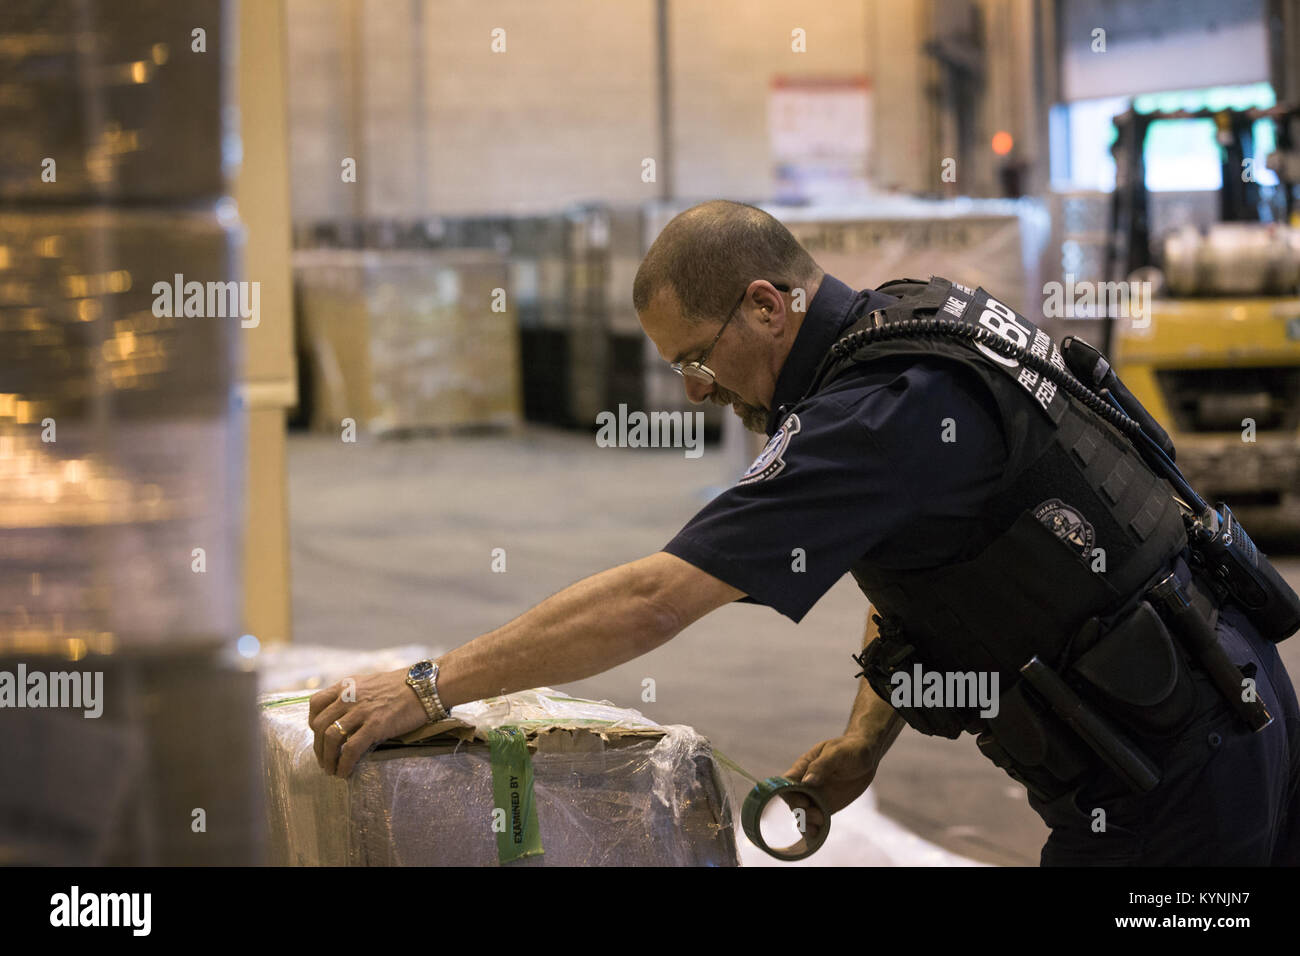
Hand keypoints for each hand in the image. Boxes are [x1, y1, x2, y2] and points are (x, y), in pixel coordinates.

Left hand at [308, 666, 431, 777]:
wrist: (425, 686)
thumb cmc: (402, 686)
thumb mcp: (370, 684)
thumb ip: (354, 695)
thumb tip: (345, 715)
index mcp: (347, 685)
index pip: (316, 703)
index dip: (313, 723)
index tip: (320, 736)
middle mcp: (349, 697)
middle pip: (320, 725)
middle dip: (318, 747)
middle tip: (324, 761)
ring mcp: (362, 711)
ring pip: (331, 738)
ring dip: (327, 759)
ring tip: (331, 770)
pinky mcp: (375, 725)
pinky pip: (351, 749)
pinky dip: (344, 763)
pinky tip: (345, 772)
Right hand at [779, 734, 881, 837]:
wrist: (866, 755)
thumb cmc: (849, 749)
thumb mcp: (836, 754)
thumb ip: (821, 766)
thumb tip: (807, 781)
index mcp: (803, 767)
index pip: (786, 783)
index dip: (789, 794)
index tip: (804, 801)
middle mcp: (805, 784)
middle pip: (793, 801)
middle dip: (801, 811)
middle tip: (816, 815)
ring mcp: (815, 796)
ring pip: (802, 813)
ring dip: (807, 822)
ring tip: (818, 827)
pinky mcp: (826, 806)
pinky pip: (816, 820)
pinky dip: (815, 829)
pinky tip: (817, 836)